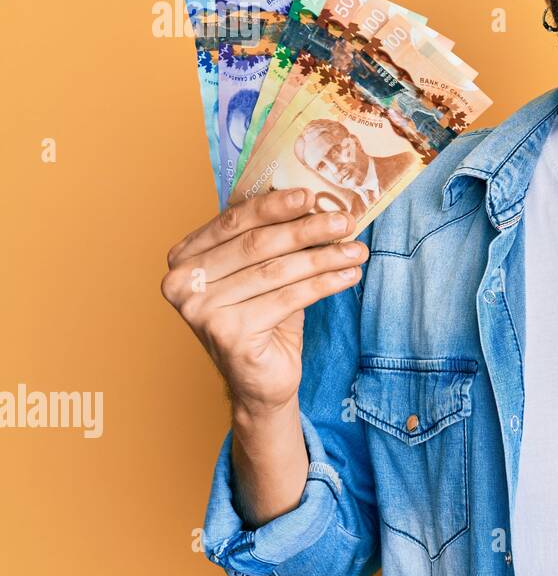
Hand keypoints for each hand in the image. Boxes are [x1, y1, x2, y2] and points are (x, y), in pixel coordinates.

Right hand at [160, 188, 367, 419]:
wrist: (260, 381)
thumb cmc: (264, 317)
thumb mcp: (263, 270)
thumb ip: (271, 235)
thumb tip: (313, 198)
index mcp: (184, 257)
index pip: (233, 220)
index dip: (274, 205)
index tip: (311, 194)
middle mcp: (182, 282)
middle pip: (256, 244)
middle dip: (307, 229)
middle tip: (346, 221)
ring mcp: (201, 310)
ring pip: (276, 271)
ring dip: (324, 257)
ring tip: (357, 250)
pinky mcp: (228, 334)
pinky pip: (288, 298)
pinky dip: (324, 284)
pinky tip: (349, 275)